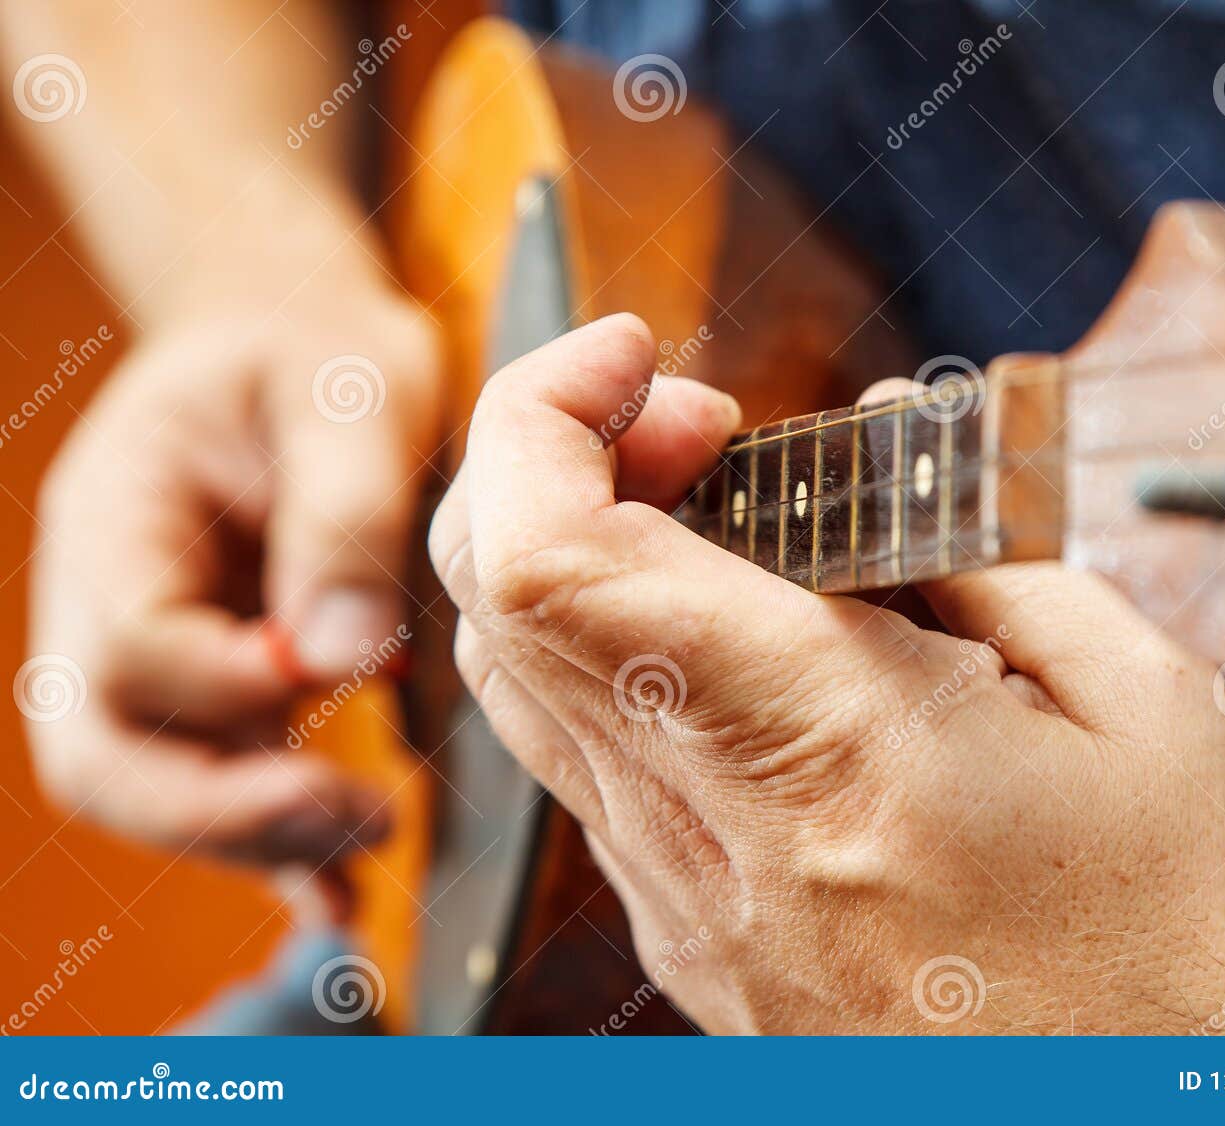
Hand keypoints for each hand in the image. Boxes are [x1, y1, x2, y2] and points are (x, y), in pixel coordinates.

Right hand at [26, 281, 441, 865]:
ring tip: (367, 852)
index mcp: (119, 516)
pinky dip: (274, 848)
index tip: (340, 672)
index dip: (226, 682)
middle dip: (221, 810)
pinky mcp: (213, 693)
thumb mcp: (344, 397)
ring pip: (154, 793)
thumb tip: (344, 657)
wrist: (297, 344)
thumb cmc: (318, 353)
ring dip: (252, 843)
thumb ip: (343, 516)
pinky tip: (339, 896)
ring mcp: (151, 658)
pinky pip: (216, 788)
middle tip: (357, 819)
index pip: (131, 642)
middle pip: (103, 755)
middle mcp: (107, 602)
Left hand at [430, 314, 1224, 1034]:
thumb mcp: (1136, 705)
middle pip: (497, 599)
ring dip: (578, 541)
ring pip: (519, 675)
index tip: (639, 359)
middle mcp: (708, 828)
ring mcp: (675, 894)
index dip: (541, 421)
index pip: (551, 565)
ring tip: (717, 503)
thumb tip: (874, 439)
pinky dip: (614, 640)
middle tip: (699, 419)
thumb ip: (992, 545)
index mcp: (820, 745)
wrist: (1106, 1121)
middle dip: (559, 453)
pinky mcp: (682, 926)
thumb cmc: (1149, 935)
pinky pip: (583, 753)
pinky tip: (733, 624)